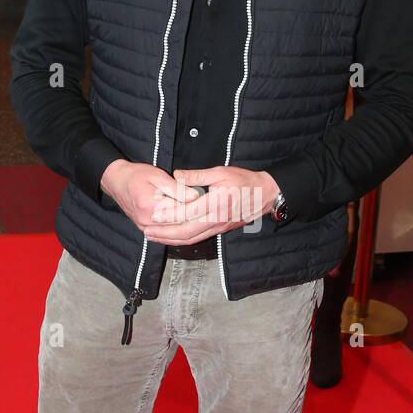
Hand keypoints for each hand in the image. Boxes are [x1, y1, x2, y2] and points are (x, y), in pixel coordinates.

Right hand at [100, 159, 201, 232]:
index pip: (181, 211)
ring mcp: (145, 227)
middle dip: (195, 219)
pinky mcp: (145, 228)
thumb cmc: (136, 175)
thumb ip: (177, 188)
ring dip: (189, 227)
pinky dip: (179, 231)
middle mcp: (147, 220)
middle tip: (212, 213)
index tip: (210, 203)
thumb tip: (195, 196)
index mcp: (151, 206)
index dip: (197, 208)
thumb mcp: (157, 175)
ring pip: (173, 232)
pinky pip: (165, 233)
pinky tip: (190, 225)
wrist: (117, 181)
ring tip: (204, 220)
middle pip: (178, 225)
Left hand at [141, 166, 280, 244]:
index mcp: (216, 203)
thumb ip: (197, 176)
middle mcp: (216, 219)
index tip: (153, 215)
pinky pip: (198, 238)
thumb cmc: (244, 181)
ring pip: (191, 238)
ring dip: (171, 240)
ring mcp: (218, 227)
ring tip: (155, 237)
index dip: (168, 215)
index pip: (187, 212)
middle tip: (147, 232)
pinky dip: (183, 239)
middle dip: (164, 234)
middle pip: (186, 232)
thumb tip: (176, 175)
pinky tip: (172, 237)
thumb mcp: (220, 172)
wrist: (265, 195)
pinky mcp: (219, 230)